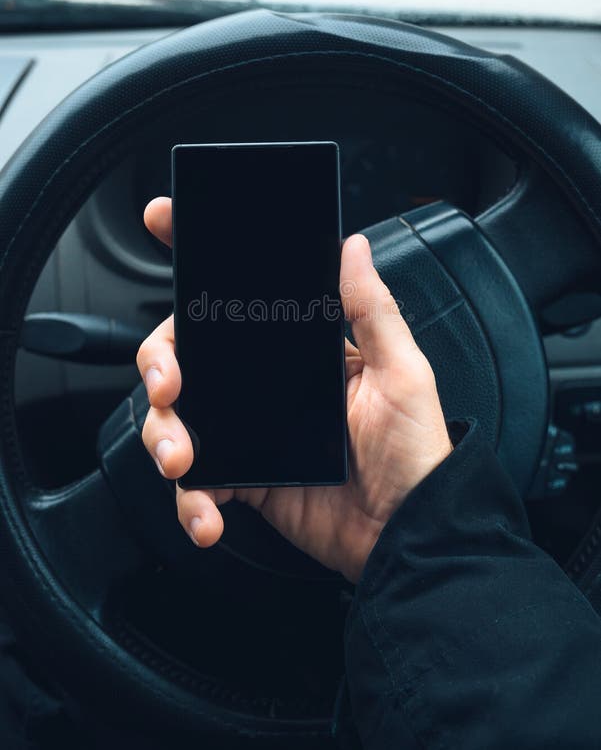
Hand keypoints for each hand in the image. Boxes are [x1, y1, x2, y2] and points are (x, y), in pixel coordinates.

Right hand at [138, 197, 452, 583]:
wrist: (409, 537)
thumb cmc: (417, 453)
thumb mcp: (402, 373)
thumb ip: (372, 310)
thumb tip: (352, 246)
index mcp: (299, 353)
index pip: (241, 301)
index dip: (199, 266)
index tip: (166, 224)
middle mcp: (266, 387)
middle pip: (186, 358)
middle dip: (160, 366)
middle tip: (170, 387)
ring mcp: (250, 435)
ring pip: (177, 418)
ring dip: (165, 437)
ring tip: (183, 464)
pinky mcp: (244, 483)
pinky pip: (198, 484)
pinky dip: (192, 502)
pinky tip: (209, 516)